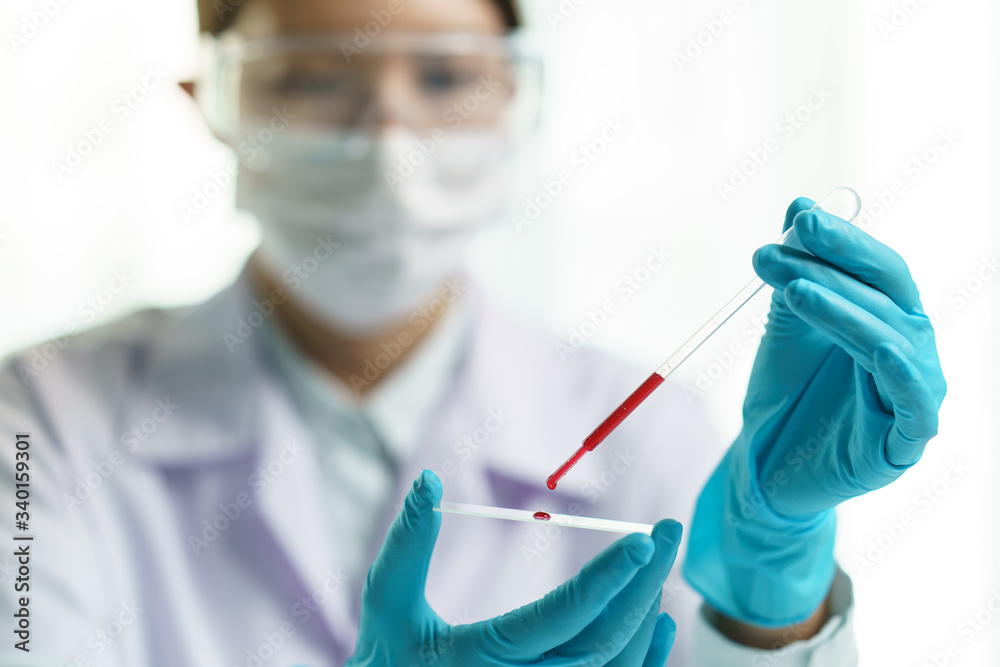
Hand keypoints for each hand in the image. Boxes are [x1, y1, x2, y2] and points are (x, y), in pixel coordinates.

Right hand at [347, 470, 682, 666]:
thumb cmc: (385, 660)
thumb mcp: (387, 603)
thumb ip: (410, 543)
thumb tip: (430, 480)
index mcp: (479, 660)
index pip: (561, 618)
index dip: (608, 578)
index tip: (644, 539)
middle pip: (601, 642)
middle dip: (643, 585)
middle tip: (668, 532)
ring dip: (643, 618)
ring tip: (658, 565)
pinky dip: (640, 659)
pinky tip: (659, 621)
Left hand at [684, 197, 945, 627]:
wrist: (766, 464)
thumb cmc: (786, 392)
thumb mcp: (787, 325)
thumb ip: (798, 272)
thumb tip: (800, 205)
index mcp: (889, 319)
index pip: (879, 268)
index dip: (843, 241)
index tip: (797, 218)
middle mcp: (911, 351)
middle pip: (887, 296)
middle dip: (835, 266)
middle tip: (782, 246)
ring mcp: (913, 396)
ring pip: (891, 341)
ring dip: (845, 310)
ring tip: (795, 289)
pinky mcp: (904, 442)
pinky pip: (914, 404)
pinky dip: (899, 372)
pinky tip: (876, 348)